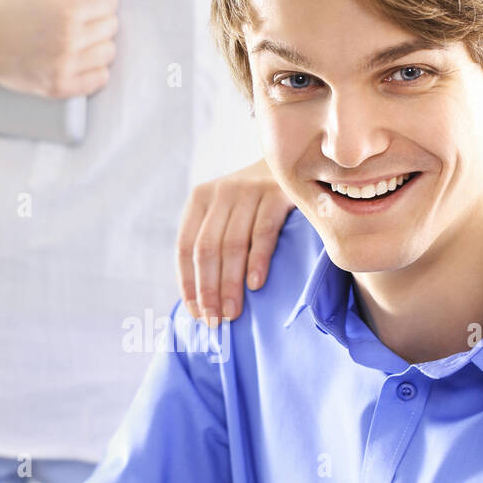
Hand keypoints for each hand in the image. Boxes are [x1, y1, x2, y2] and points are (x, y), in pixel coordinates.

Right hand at [0, 0, 123, 97]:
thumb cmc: (8, 3)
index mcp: (67, 11)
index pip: (110, 3)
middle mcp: (69, 42)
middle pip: (111, 27)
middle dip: (96, 18)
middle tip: (69, 18)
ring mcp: (64, 68)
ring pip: (108, 52)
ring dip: (96, 43)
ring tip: (70, 37)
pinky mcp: (60, 87)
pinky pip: (100, 79)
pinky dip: (93, 68)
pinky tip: (74, 57)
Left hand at [176, 159, 294, 325]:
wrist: (298, 161)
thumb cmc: (258, 202)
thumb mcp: (228, 213)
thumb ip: (213, 242)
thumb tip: (202, 300)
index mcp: (200, 199)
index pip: (185, 248)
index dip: (188, 284)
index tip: (196, 313)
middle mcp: (221, 192)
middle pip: (206, 250)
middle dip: (208, 290)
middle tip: (216, 321)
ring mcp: (249, 189)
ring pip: (232, 245)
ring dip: (230, 284)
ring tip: (233, 312)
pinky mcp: (276, 193)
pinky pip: (262, 233)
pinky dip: (257, 261)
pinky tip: (255, 285)